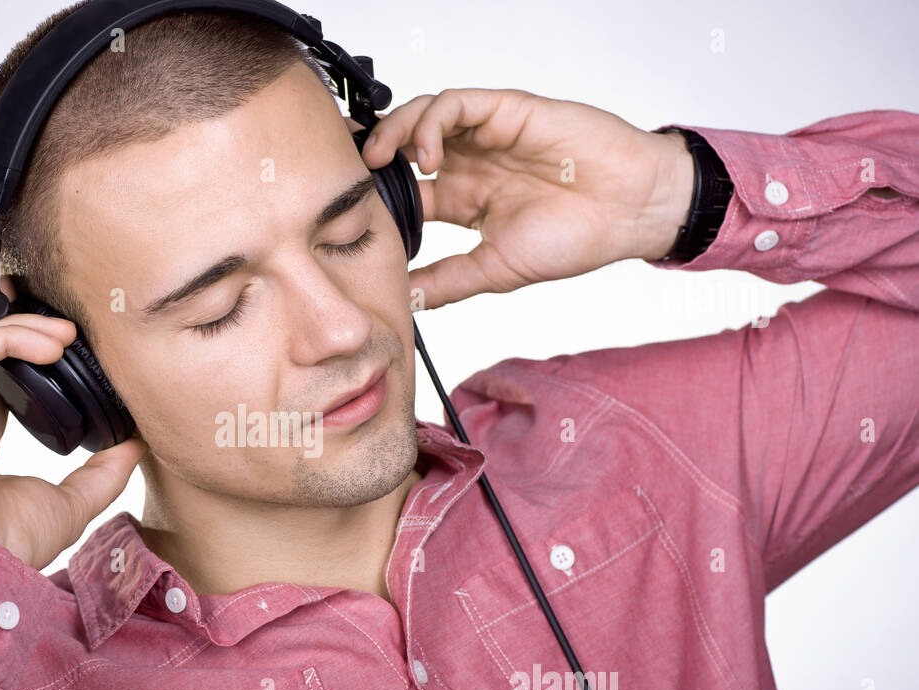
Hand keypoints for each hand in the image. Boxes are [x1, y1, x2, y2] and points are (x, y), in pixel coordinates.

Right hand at [0, 277, 147, 569]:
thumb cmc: (8, 547)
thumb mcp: (70, 504)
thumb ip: (100, 474)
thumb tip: (135, 446)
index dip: (12, 362)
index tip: (56, 347)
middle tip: (41, 300)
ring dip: (14, 326)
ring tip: (63, 327)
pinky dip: (8, 338)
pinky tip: (51, 345)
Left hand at [359, 88, 694, 306]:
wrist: (630, 211)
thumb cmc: (577, 237)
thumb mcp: (496, 270)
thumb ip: (448, 282)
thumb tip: (402, 301)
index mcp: (463, 198)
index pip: (403, 189)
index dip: (373, 196)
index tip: (343, 211)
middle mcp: (469, 162)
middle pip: (402, 146)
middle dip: (368, 154)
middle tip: (342, 173)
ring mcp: (486, 135)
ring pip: (422, 117)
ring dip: (393, 133)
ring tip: (380, 159)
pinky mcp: (505, 111)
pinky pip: (455, 104)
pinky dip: (431, 124)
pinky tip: (429, 156)